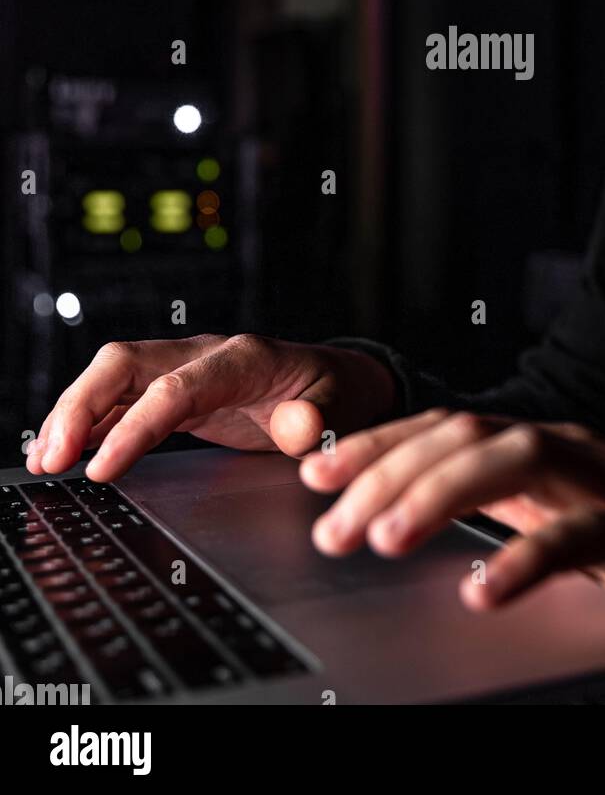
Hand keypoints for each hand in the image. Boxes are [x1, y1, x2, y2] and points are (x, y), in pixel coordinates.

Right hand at [26, 335, 397, 482]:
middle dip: (81, 406)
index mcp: (243, 359)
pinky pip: (120, 399)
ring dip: (74, 415)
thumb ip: (319, 419)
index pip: (175, 388)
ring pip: (113, 378)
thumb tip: (297, 428)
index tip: (101, 467)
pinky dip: (89, 424)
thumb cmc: (338, 394)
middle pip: (126, 364)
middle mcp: (204, 355)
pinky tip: (63, 452)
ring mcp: (185, 369)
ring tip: (45, 461)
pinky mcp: (176, 390)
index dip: (134, 426)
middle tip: (53, 458)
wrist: (341, 380)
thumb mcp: (342, 409)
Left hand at [300, 409, 604, 682]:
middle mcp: (565, 449)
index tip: (316, 475)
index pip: (444, 426)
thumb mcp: (539, 517)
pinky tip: (480, 589)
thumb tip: (382, 513)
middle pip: (468, 435)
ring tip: (386, 538)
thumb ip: (479, 505)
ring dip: (442, 494)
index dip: (378, 445)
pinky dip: (524, 559)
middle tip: (334, 529)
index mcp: (534, 444)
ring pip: (517, 461)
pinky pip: (579, 537)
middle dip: (391, 475)